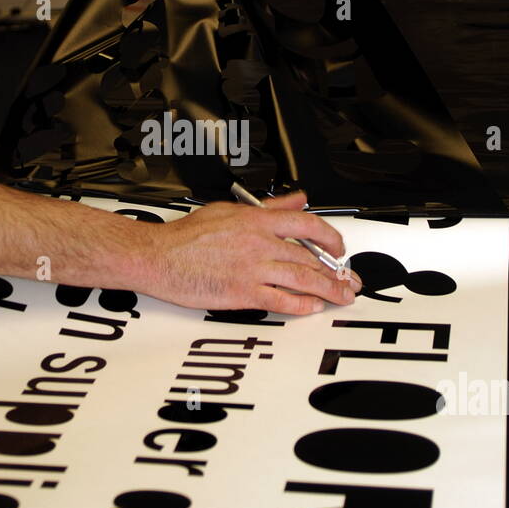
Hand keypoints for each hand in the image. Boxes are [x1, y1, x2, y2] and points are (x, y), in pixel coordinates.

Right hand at [136, 192, 361, 315]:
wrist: (159, 256)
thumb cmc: (187, 236)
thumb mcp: (230, 211)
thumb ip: (268, 208)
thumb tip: (296, 200)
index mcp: (258, 221)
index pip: (309, 226)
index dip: (332, 239)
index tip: (339, 249)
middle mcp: (260, 243)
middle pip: (311, 257)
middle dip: (337, 271)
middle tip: (349, 280)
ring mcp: (253, 269)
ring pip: (303, 279)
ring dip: (328, 290)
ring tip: (342, 296)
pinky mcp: (243, 293)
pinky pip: (281, 300)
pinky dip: (301, 305)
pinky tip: (312, 307)